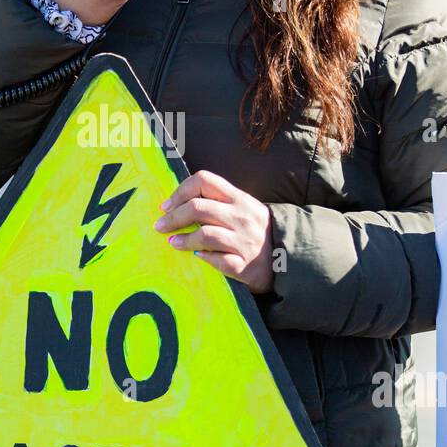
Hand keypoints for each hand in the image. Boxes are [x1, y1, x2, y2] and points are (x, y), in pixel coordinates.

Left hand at [153, 170, 275, 292]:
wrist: (286, 256)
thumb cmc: (255, 230)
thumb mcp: (241, 207)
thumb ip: (216, 202)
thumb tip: (177, 203)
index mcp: (238, 198)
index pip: (204, 181)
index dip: (180, 191)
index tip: (167, 205)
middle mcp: (241, 216)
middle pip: (198, 208)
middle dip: (173, 217)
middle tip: (160, 226)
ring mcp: (244, 241)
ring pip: (205, 235)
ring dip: (184, 239)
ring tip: (172, 242)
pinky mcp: (245, 265)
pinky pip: (219, 260)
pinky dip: (204, 257)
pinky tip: (196, 256)